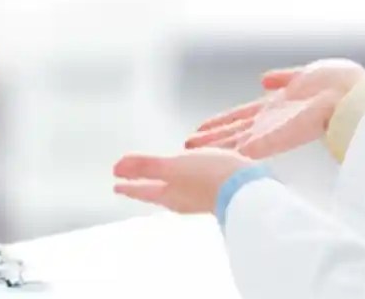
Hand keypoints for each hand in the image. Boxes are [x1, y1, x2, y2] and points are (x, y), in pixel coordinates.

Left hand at [113, 148, 254, 213]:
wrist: (250, 189)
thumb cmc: (211, 176)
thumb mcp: (174, 166)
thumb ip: (146, 166)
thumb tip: (117, 168)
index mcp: (169, 194)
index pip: (143, 189)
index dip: (128, 185)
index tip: (115, 184)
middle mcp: (183, 199)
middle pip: (157, 192)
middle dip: (143, 186)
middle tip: (128, 184)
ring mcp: (200, 197)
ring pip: (174, 190)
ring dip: (162, 184)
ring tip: (157, 180)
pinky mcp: (217, 191)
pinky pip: (192, 185)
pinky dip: (184, 179)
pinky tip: (191, 175)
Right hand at [185, 58, 364, 157]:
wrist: (358, 92)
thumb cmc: (340, 82)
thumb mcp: (304, 75)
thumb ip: (284, 78)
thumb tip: (264, 79)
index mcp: (277, 106)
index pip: (242, 116)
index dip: (221, 122)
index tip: (201, 128)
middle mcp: (274, 119)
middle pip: (236, 130)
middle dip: (212, 138)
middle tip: (187, 145)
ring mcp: (281, 126)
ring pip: (244, 139)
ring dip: (221, 147)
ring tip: (195, 152)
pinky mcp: (291, 131)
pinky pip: (267, 141)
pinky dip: (251, 149)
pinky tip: (235, 156)